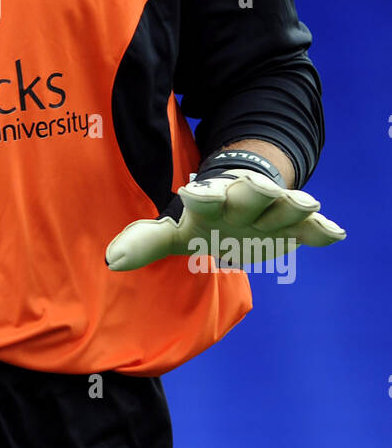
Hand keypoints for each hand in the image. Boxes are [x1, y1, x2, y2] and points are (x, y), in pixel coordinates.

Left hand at [104, 168, 345, 272]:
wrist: (244, 200)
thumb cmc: (207, 218)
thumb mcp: (179, 231)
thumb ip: (148, 242)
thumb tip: (111, 260)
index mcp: (212, 201)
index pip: (204, 197)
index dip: (200, 196)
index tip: (193, 193)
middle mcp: (244, 200)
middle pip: (251, 193)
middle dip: (255, 191)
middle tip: (258, 188)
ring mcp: (272, 211)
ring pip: (285, 205)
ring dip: (294, 205)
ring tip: (305, 206)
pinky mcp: (295, 227)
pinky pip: (311, 228)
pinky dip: (323, 230)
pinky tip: (335, 233)